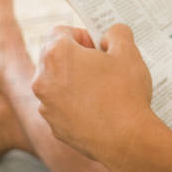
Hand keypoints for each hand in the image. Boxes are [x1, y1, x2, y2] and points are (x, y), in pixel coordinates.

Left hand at [31, 23, 157, 170]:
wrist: (127, 140)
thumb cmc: (125, 93)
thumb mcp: (128, 52)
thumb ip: (117, 33)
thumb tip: (110, 35)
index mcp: (57, 54)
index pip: (60, 31)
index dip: (82, 35)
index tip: (98, 48)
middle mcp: (42, 79)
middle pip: (54, 57)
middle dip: (76, 58)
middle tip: (102, 66)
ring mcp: (46, 105)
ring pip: (56, 83)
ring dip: (74, 81)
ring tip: (103, 90)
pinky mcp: (54, 126)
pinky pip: (61, 106)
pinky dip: (75, 104)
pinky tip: (99, 110)